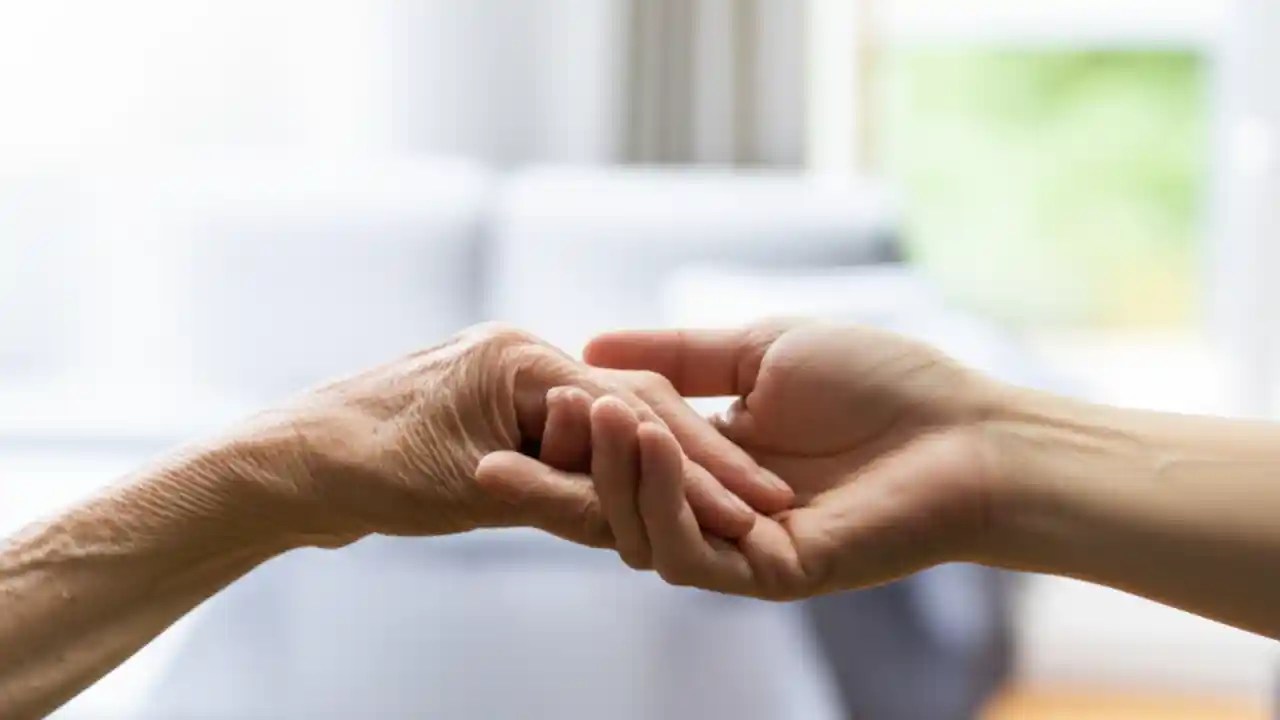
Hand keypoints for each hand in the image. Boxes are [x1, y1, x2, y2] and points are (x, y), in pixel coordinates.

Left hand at [234, 323, 789, 548]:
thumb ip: (559, 494)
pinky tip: (656, 489)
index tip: (754, 503)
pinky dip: (614, 467)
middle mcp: (523, 353)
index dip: (697, 462)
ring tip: (730, 500)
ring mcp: (510, 376)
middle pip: (633, 408)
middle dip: (699, 458)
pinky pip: (573, 435)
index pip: (632, 411)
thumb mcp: (475, 491)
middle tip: (766, 501)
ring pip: (609, 422)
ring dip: (664, 465)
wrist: (290, 464)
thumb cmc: (366, 472)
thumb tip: (637, 515)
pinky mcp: (497, 404)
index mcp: (521, 357)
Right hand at [490, 321, 1006, 598]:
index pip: (617, 460)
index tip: (519, 406)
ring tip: (594, 416)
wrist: (966, 429)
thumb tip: (590, 346)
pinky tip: (650, 444)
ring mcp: (739, 546)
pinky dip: (663, 501)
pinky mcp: (770, 573)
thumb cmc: (880, 382)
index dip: (568, 440)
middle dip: (558, 481)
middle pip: (612, 508)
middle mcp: (713, 509)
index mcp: (707, 459)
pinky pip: (692, 552)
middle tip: (499, 453)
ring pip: (641, 533)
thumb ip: (678, 356)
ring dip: (612, 477)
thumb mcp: (761, 348)